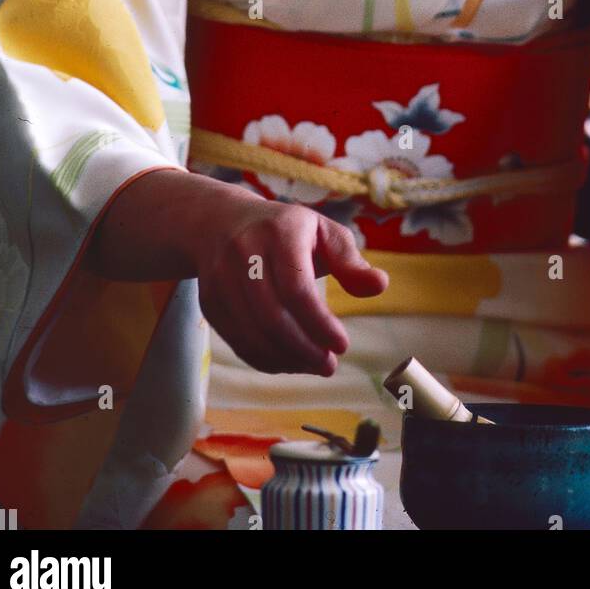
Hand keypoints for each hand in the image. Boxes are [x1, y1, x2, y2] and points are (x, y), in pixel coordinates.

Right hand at [196, 192, 388, 376]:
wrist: (222, 222)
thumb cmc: (285, 231)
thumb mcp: (322, 232)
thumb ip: (350, 261)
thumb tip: (380, 285)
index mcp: (279, 232)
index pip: (297, 288)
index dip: (319, 323)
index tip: (342, 345)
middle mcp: (244, 254)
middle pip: (272, 316)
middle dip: (305, 349)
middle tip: (329, 365)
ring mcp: (220, 279)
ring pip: (252, 334)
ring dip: (286, 359)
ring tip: (314, 365)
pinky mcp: (209, 302)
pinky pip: (237, 341)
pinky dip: (265, 360)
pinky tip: (289, 362)